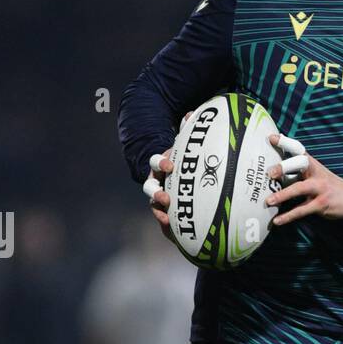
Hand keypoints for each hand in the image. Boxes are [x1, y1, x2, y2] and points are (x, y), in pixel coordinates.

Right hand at [143, 112, 192, 243]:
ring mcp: (159, 196)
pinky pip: (164, 219)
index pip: (157, 162)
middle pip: (151, 186)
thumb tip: (191, 113)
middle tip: (165, 197)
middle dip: (156, 193)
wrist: (174, 172)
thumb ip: (188, 131)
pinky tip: (172, 230)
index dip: (161, 163)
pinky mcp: (165, 210)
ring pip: (155, 205)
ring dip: (159, 211)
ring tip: (167, 219)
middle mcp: (157, 180)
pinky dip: (166, 224)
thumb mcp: (186, 144)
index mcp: (162, 164)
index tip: (169, 165)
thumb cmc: (185, 157)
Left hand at [264, 132, 342, 225]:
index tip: (272, 138)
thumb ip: (299, 169)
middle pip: (300, 164)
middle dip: (284, 167)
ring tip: (269, 201)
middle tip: (270, 173)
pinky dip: (288, 216)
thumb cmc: (328, 185)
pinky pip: (301, 210)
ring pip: (299, 189)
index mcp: (313, 164)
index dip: (286, 143)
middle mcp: (316, 173)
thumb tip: (275, 168)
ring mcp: (319, 189)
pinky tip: (277, 220)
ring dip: (283, 195)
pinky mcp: (320, 205)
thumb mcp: (317, 172)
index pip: (299, 150)